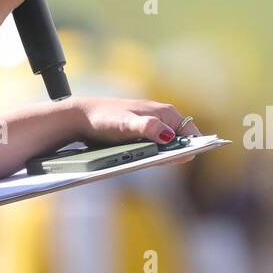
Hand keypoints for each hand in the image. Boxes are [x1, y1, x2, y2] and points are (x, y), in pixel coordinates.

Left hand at [72, 96, 201, 146]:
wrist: (82, 117)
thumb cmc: (104, 118)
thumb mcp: (125, 125)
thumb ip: (147, 128)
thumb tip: (168, 136)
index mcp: (166, 112)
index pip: (190, 132)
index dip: (190, 147)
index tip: (182, 158)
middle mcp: (162, 117)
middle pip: (180, 142)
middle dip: (174, 153)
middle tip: (159, 160)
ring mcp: (153, 126)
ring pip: (166, 146)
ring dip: (161, 155)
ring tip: (148, 159)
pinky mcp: (142, 133)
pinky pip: (155, 147)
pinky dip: (152, 154)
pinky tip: (144, 159)